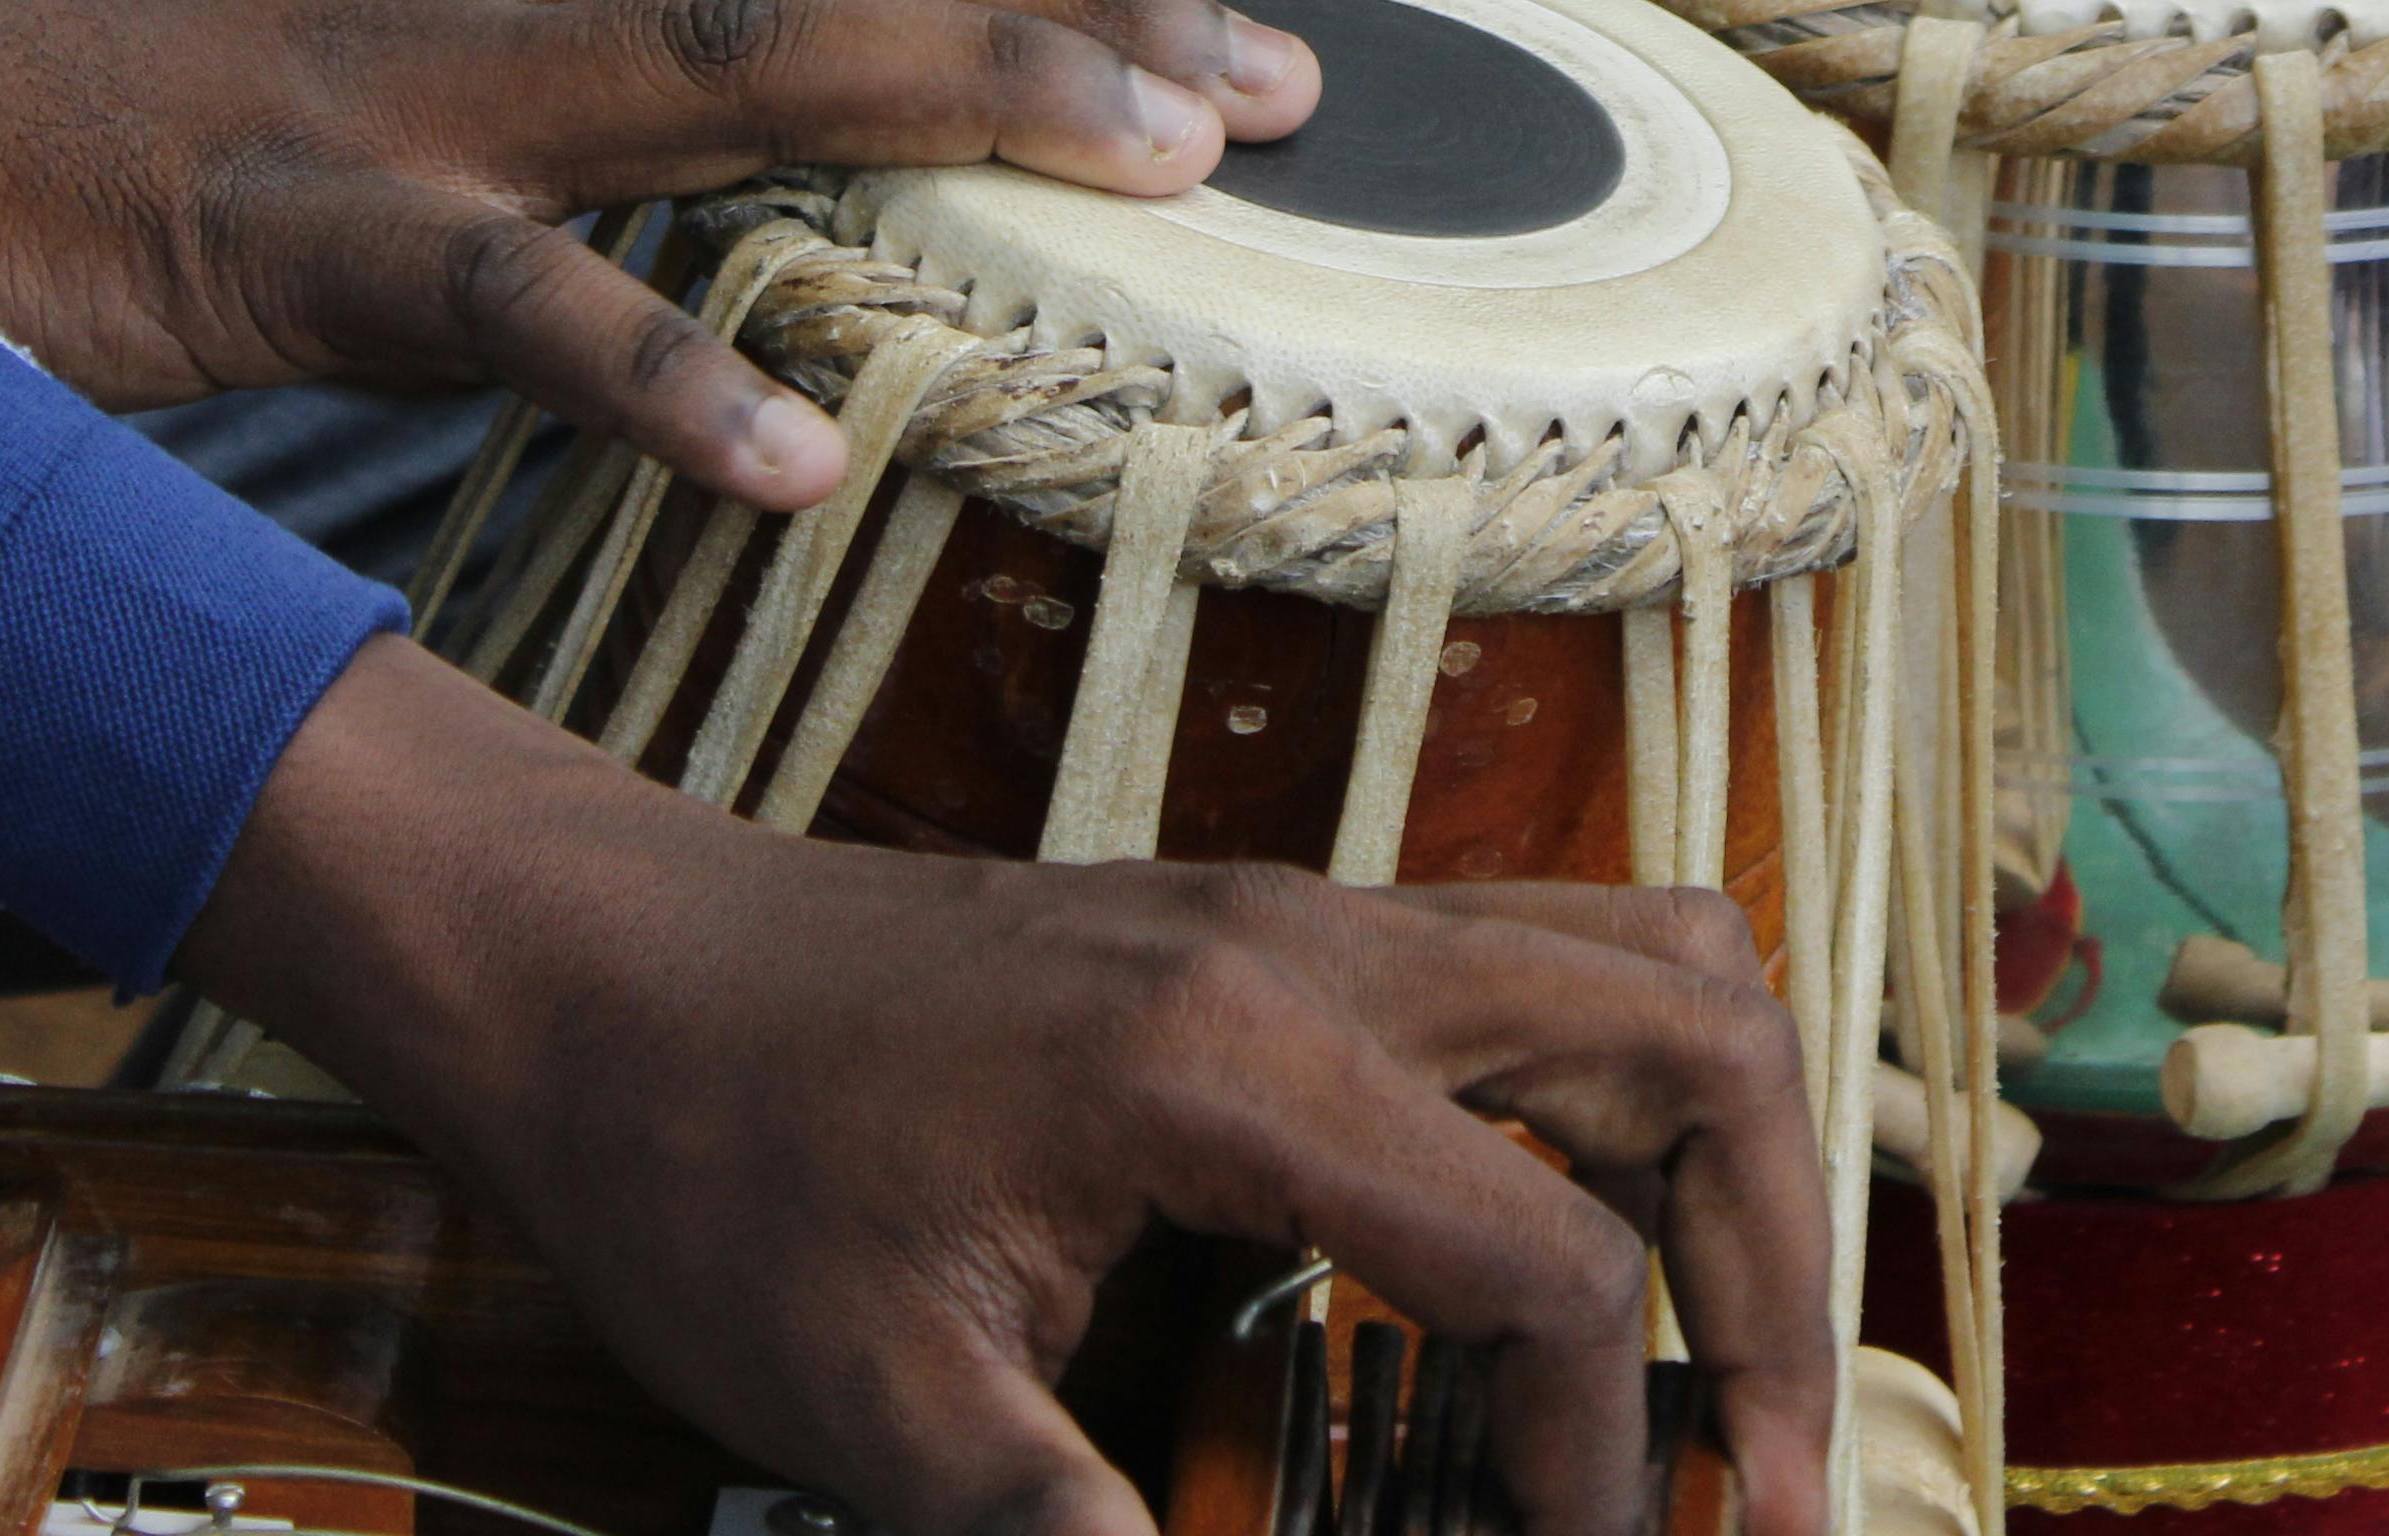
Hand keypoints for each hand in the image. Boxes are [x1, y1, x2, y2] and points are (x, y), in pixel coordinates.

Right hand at [0, 0, 1316, 509]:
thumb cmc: (4, 107)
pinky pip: (493, 313)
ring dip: (976, 98)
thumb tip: (602, 164)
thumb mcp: (284, 76)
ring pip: (732, 62)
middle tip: (1299, 62)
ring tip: (1177, 161)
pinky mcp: (262, 233)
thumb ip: (457, 100)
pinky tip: (795, 457)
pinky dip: (655, 374)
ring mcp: (381, 95)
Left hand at [192, 645, 1838, 1535]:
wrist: (604, 974)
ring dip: (1744, 1161)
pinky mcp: (1293, 926)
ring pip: (1662, 961)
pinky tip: (1582, 1270)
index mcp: (1240, 1062)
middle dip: (1783, 1276)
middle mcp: (1323, 944)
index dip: (1600, 1476)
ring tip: (1729, 1371)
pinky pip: (1557, 965)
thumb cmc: (720, 1171)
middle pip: (1703, 1041)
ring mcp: (1319, 910)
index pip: (1556, 1266)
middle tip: (1767, 1481)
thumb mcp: (875, 1411)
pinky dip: (1635, 1107)